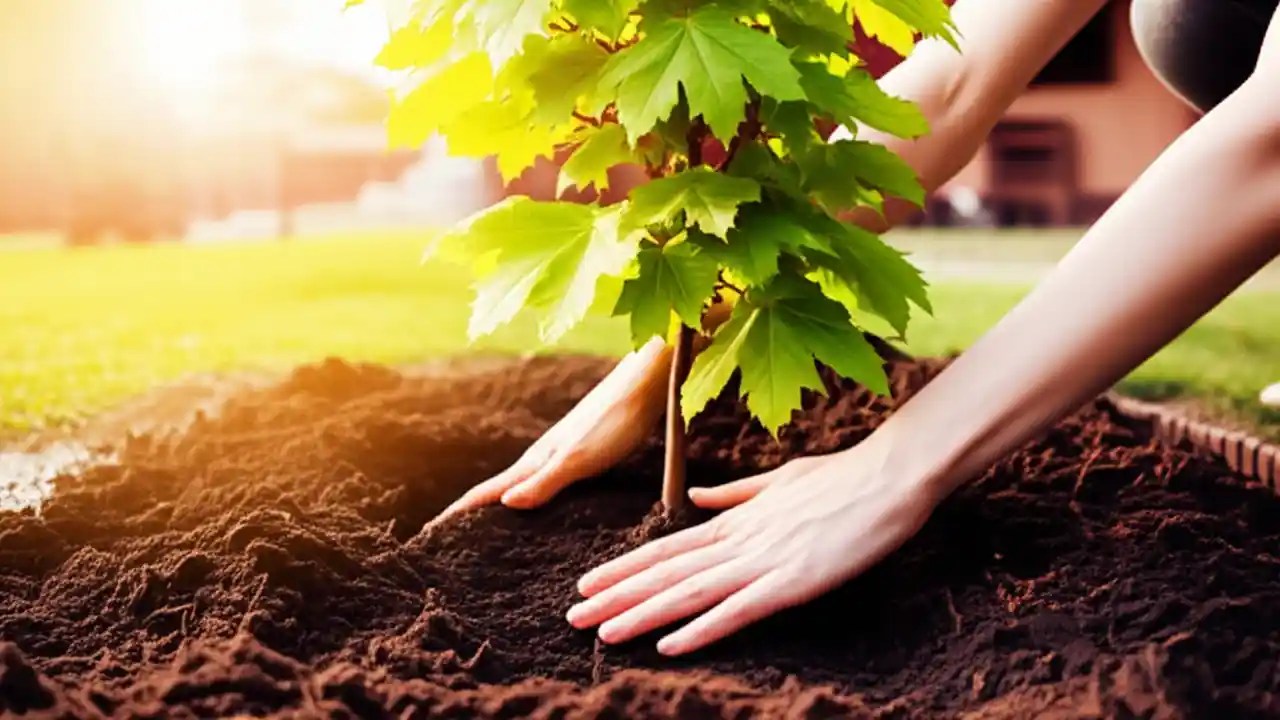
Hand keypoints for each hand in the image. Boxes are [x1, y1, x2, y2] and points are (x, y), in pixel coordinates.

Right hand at [434, 337, 671, 519]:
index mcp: (534, 462)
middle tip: (448, 542)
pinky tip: (542, 507)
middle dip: (472, 514)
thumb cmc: (613, 420)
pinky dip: (532, 499)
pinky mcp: (580, 452)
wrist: (645, 383)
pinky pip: (544, 483)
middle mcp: (540, 458)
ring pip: (521, 486)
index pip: (486, 492)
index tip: (429, 534)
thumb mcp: (579, 458)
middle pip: (497, 490)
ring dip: (502, 507)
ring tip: (487, 529)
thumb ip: (545, 482)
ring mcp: (559, 453)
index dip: (457, 513)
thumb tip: (506, 504)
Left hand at [565, 437, 942, 655]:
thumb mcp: (779, 481)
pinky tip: (669, 645)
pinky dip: (702, 628)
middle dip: (617, 596)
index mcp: (736, 520)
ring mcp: (764, 561)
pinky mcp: (793, 582)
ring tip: (602, 633)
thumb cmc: (841, 477)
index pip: (667, 548)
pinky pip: (738, 610)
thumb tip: (699, 497)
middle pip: (666, 573)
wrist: (889, 475)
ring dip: (643, 614)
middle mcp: (740, 541)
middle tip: (573, 617)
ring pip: (690, 592)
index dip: (624, 568)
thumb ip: (736, 494)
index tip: (588, 583)